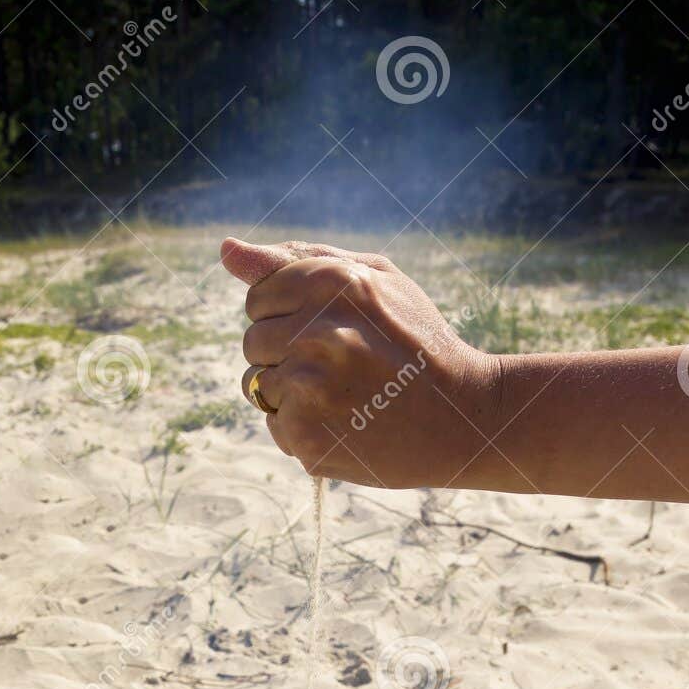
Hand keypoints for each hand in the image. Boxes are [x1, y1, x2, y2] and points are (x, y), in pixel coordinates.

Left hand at [221, 236, 502, 488]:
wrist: (463, 417)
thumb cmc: (417, 342)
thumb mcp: (372, 281)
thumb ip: (296, 261)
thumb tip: (226, 249)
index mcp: (331, 283)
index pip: (257, 298)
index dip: (288, 315)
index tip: (328, 330)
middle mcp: (315, 333)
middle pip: (253, 342)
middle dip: (286, 353)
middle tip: (341, 366)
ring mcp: (310, 389)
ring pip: (257, 386)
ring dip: (290, 393)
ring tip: (343, 396)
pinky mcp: (308, 438)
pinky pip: (276, 427)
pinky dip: (304, 429)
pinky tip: (346, 425)